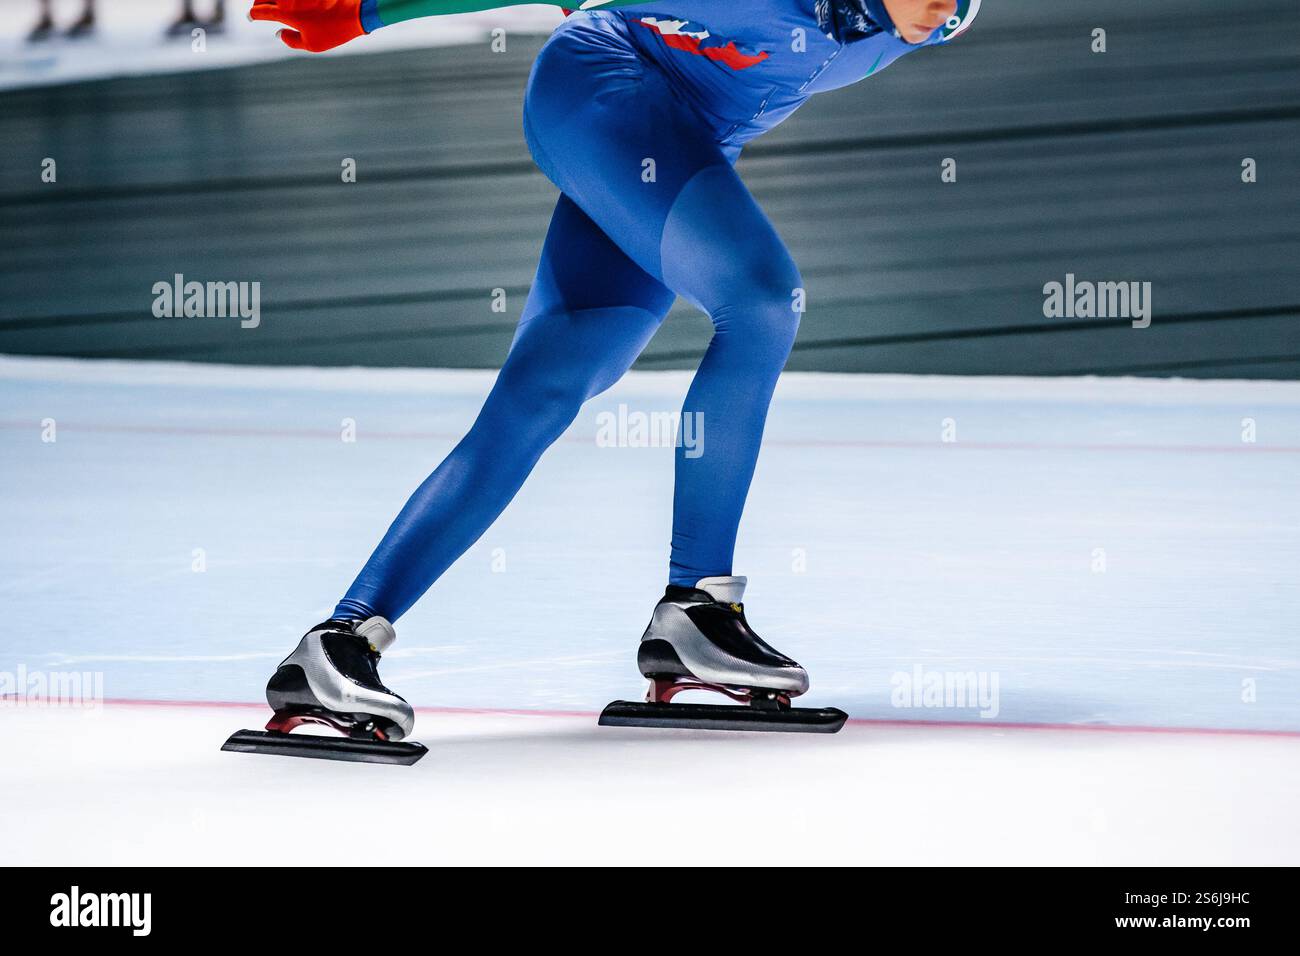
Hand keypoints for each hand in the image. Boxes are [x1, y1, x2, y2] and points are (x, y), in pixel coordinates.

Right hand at [248, 0, 365, 52]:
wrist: (355, 11)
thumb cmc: (335, 29)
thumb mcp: (313, 44)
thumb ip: (292, 40)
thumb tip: (279, 34)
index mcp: (285, 13)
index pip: (260, 11)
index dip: (253, 14)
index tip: (251, 16)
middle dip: (258, 2)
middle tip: (259, 7)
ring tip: (270, 2)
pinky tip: (286, 3)